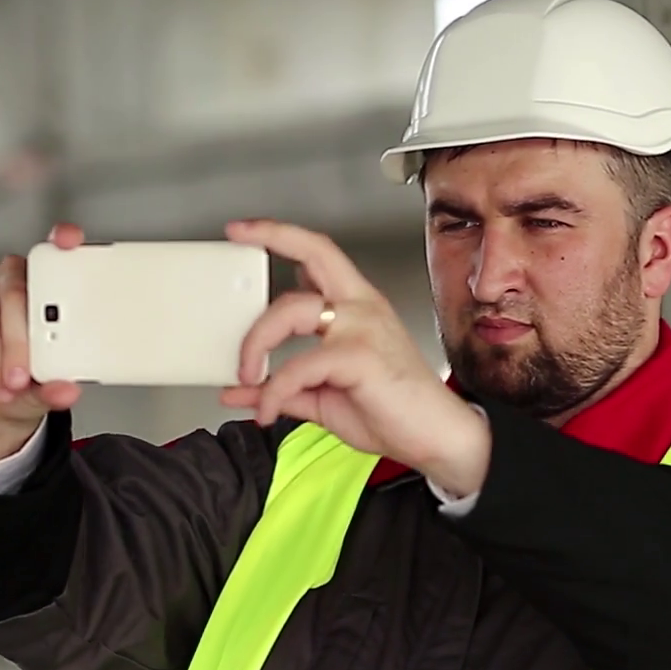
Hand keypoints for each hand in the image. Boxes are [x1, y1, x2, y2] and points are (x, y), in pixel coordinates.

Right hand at [0, 223, 86, 465]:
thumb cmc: (19, 384)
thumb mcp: (42, 391)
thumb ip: (53, 388)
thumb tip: (66, 391)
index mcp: (45, 290)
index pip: (56, 252)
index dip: (63, 239)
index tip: (69, 241)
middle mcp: (10, 280)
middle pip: (15, 292)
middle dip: (17, 342)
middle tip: (19, 378)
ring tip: (0, 387)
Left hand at [219, 220, 491, 497]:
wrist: (435, 439)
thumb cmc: (391, 412)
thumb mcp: (323, 397)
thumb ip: (283, 389)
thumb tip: (239, 392)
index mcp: (355, 307)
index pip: (319, 254)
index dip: (280, 235)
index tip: (243, 230)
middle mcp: (360, 308)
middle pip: (313, 255)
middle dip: (271, 241)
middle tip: (235, 253)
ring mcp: (363, 328)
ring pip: (292, 311)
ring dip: (255, 343)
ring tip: (245, 376)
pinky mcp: (361, 356)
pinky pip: (299, 366)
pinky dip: (273, 392)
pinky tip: (267, 410)